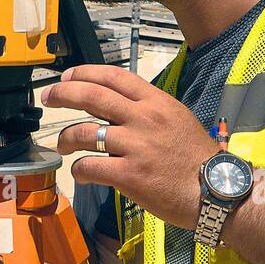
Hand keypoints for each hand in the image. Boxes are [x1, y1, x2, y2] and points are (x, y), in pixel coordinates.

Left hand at [41, 64, 219, 230]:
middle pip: (91, 96)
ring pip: (83, 132)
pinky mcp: (129, 174)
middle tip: (48, 98)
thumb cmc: (197, 157)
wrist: (216, 190)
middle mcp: (143, 118)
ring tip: (62, 145)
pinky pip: (90, 166)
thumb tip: (116, 105)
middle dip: (63, 94)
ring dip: (65, 137)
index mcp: (155, 102)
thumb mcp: (176, 119)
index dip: (84, 73)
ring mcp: (135, 146)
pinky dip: (79, 169)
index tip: (67, 77)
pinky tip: (81, 173)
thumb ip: (147, 109)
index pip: (113, 76)